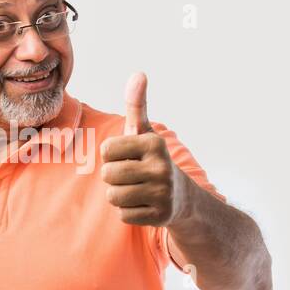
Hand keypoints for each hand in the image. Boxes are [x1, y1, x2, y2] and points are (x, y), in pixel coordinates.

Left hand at [99, 71, 189, 226]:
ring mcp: (162, 193)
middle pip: (108, 174)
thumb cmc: (152, 159)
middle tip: (131, 176)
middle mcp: (161, 167)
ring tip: (136, 189)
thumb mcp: (145, 132)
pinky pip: (123, 215)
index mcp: (154, 144)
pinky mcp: (160, 216)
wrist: (182, 198)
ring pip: (113, 196)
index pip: (106, 150)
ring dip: (119, 195)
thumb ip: (137, 105)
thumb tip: (138, 73)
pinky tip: (143, 204)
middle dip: (113, 176)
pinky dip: (128, 211)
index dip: (111, 155)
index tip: (128, 156)